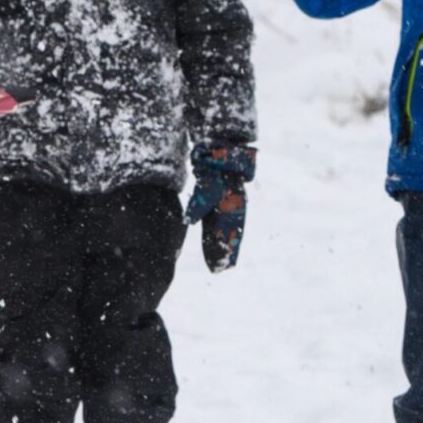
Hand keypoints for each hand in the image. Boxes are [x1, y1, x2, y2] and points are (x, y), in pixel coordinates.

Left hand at [185, 144, 255, 272]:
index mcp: (233, 206)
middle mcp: (232, 209)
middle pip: (228, 236)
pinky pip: (217, 224)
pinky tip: (211, 246)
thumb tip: (189, 219)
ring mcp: (226, 207)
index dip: (226, 250)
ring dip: (219, 247)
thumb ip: (199, 203)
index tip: (225, 266)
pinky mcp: (217, 205)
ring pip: (223, 232)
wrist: (221, 151)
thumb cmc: (216, 169)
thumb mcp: (208, 185)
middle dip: (223, 252)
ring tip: (217, 264)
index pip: (229, 233)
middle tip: (220, 271)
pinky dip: (214, 236)